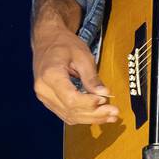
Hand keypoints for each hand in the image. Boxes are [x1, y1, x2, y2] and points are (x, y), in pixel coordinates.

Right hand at [32, 0, 119, 126]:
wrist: (46, 40)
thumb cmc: (63, 43)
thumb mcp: (81, 54)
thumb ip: (91, 76)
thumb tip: (104, 93)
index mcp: (50, 75)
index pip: (71, 98)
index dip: (89, 103)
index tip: (105, 100)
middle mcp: (44, 89)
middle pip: (70, 110)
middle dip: (95, 114)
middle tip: (114, 112)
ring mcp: (44, 97)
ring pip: (69, 116)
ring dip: (91, 119)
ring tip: (110, 116)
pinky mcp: (48, 100)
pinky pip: (66, 114)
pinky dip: (82, 117)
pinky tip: (97, 116)